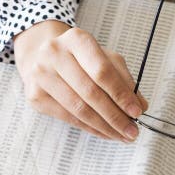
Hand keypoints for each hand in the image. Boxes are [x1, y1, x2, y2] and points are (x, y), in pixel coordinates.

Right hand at [13, 20, 147, 141]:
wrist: (41, 57)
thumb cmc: (78, 58)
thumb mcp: (104, 59)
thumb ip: (123, 79)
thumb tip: (139, 105)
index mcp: (77, 39)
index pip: (102, 71)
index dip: (121, 94)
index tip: (137, 112)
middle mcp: (55, 53)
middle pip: (90, 92)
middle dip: (115, 116)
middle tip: (132, 131)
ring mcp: (41, 75)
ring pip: (79, 109)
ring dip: (104, 126)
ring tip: (121, 135)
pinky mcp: (35, 95)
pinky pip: (68, 118)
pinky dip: (90, 128)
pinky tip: (104, 133)